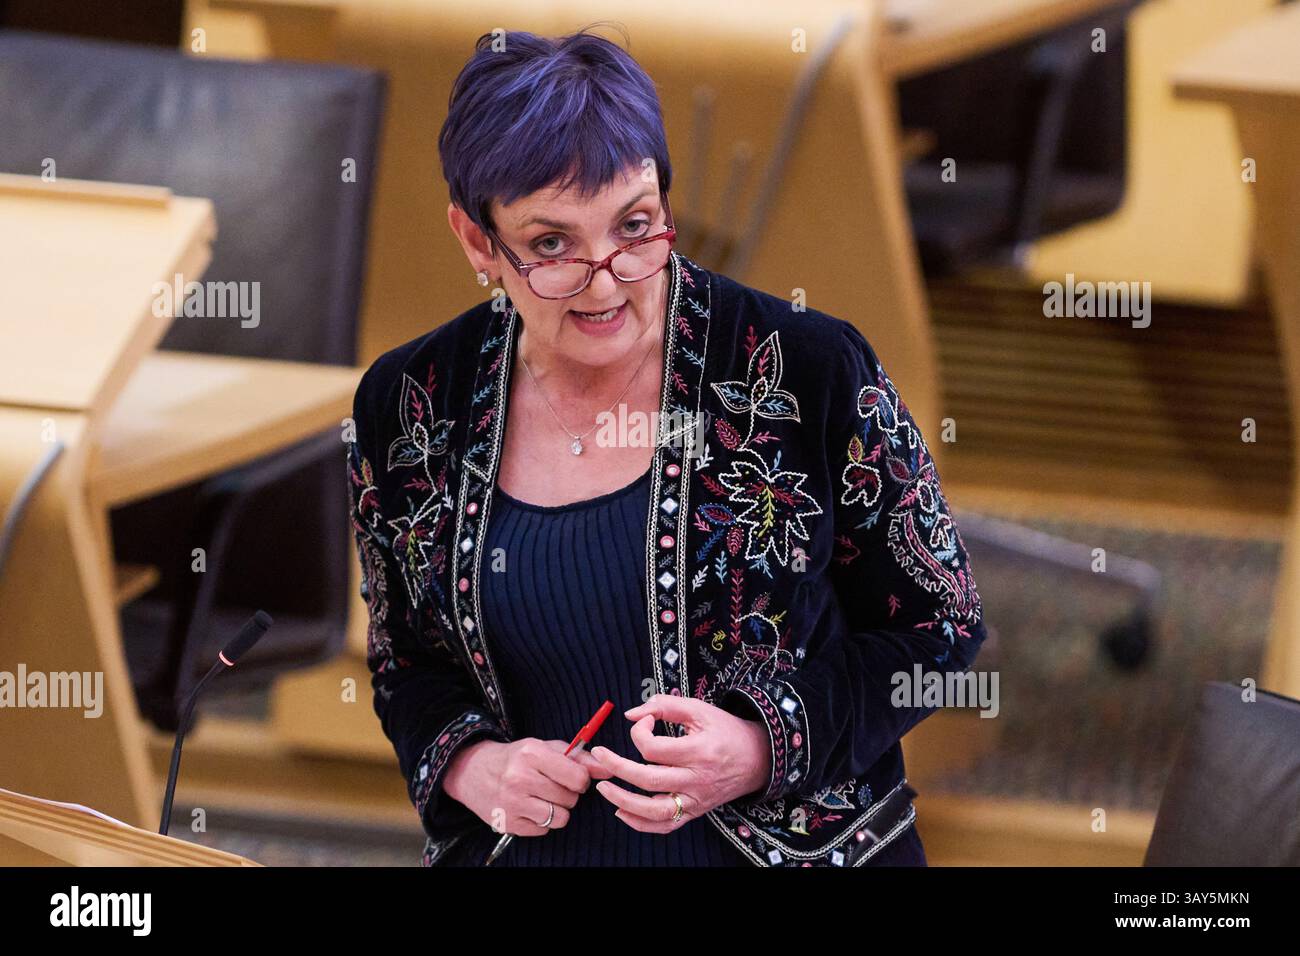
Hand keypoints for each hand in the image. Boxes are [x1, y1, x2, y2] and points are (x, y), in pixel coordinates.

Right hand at [444, 737, 612, 836]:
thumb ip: (579, 758)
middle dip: (568, 794)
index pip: (578, 777)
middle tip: (553, 786)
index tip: (572, 777)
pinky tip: (530, 807)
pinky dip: (542, 821)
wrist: (471, 770)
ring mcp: (512, 804)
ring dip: (558, 810)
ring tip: (544, 798)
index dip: (581, 779)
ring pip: (560, 818)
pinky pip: (544, 830)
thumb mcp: (544, 748)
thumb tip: (607, 769)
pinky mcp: (508, 823)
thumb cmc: (516, 758)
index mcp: (532, 754)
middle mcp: (520, 779)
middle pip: (570, 799)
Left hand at [590, 693, 771, 832]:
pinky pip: (666, 826)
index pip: (654, 748)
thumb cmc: (726, 730)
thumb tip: (630, 714)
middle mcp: (697, 779)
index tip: (645, 722)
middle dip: (617, 768)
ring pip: (654, 811)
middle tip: (598, 755)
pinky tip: (621, 812)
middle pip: (648, 780)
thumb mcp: (699, 709)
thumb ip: (664, 705)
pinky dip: (641, 824)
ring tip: (602, 787)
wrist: (758, 758)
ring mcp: (696, 800)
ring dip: (623, 801)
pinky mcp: (696, 813)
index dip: (640, 731)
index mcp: (699, 750)